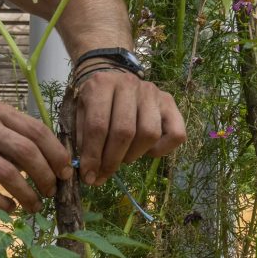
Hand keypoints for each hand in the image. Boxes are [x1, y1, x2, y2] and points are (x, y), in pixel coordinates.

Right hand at [0, 104, 72, 210]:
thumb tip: (63, 168)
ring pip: (7, 173)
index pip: (37, 130)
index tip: (66, 173)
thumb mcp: (0, 137)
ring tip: (35, 205)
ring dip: (27, 194)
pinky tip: (11, 207)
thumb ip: (26, 145)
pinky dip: (3, 203)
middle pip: (25, 151)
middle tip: (52, 191)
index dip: (57, 153)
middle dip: (45, 175)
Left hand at [71, 69, 187, 184]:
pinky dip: (161, 150)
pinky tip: (146, 150)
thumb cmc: (95, 102)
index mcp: (101, 84)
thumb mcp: (81, 114)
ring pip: (149, 133)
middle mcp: (129, 84)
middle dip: (112, 160)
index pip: (98, 126)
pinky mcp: (170, 102)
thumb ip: (83, 140)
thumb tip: (90, 173)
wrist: (114, 81)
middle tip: (104, 174)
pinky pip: (176, 134)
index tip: (89, 176)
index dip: (93, 156)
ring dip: (134, 154)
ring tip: (123, 157)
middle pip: (124, 131)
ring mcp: (152, 92)